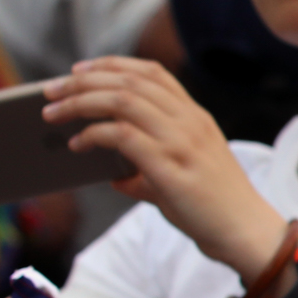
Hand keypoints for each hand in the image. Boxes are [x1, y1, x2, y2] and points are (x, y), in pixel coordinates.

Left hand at [43, 59, 283, 277]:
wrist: (247, 232)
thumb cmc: (214, 206)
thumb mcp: (183, 172)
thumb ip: (148, 165)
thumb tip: (113, 172)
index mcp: (195, 117)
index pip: (151, 74)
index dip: (111, 66)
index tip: (80, 71)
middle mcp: (190, 122)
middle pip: (129, 82)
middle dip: (82, 82)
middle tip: (51, 90)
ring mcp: (182, 142)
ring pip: (122, 101)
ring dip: (79, 103)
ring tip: (53, 113)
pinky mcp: (170, 167)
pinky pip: (122, 136)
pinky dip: (92, 135)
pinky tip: (77, 144)